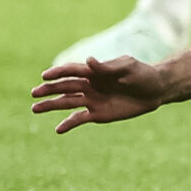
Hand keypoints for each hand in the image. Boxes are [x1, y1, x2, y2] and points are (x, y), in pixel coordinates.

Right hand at [31, 55, 166, 132]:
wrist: (156, 90)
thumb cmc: (142, 74)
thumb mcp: (128, 68)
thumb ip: (108, 67)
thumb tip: (89, 61)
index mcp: (95, 71)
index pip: (72, 70)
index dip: (58, 72)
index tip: (45, 76)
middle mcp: (90, 85)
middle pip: (65, 86)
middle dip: (49, 89)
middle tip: (34, 93)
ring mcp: (92, 100)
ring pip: (67, 102)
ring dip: (51, 105)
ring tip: (35, 109)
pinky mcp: (98, 113)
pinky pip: (79, 119)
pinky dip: (68, 123)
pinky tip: (58, 129)